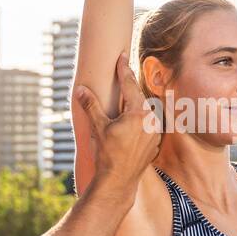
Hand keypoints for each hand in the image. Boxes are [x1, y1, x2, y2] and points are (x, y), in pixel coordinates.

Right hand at [74, 52, 160, 191]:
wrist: (119, 180)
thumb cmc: (108, 153)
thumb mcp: (98, 127)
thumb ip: (91, 105)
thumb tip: (80, 89)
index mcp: (138, 113)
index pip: (129, 84)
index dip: (124, 69)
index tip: (122, 55)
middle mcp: (150, 119)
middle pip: (138, 96)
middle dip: (129, 85)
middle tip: (124, 70)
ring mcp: (155, 131)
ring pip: (145, 110)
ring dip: (135, 102)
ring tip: (126, 95)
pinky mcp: (155, 141)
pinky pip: (148, 123)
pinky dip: (140, 118)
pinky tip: (132, 118)